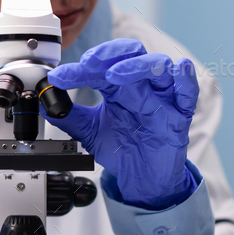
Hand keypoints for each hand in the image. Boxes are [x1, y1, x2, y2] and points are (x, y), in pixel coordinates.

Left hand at [46, 39, 198, 208]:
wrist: (142, 179)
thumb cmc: (123, 149)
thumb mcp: (89, 132)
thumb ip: (68, 115)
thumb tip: (44, 101)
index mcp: (120, 85)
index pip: (102, 66)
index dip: (79, 69)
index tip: (58, 77)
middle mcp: (142, 85)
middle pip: (132, 54)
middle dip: (110, 54)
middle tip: (88, 64)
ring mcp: (162, 98)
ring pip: (159, 67)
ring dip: (137, 66)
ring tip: (115, 75)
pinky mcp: (180, 116)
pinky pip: (189, 93)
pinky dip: (186, 80)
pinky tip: (180, 70)